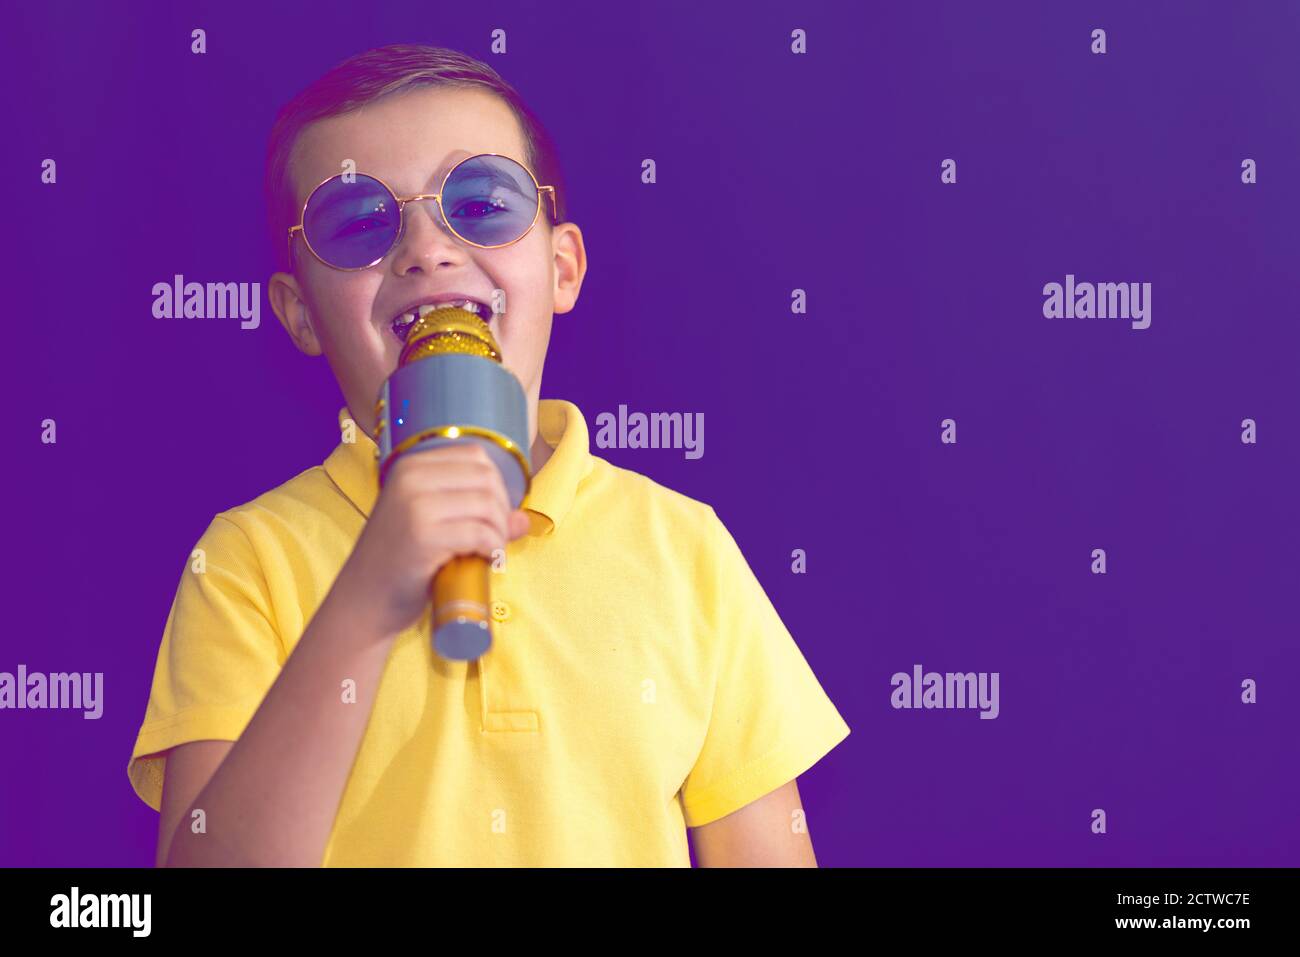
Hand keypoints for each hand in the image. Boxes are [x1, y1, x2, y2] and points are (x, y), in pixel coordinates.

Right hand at [337, 443, 529, 636]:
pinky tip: (485, 562)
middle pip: (486, 479)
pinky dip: (493, 549)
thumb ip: (477, 515)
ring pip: (487, 505)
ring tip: (489, 552)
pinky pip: (481, 534)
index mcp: (410, 466)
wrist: (364, 601)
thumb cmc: (400, 563)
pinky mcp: (423, 537)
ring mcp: (415, 506)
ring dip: (499, 533)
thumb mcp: (433, 527)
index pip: (476, 456)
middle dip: (501, 511)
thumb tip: (524, 519)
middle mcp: (410, 478)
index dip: (496, 486)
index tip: (490, 516)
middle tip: (493, 539)